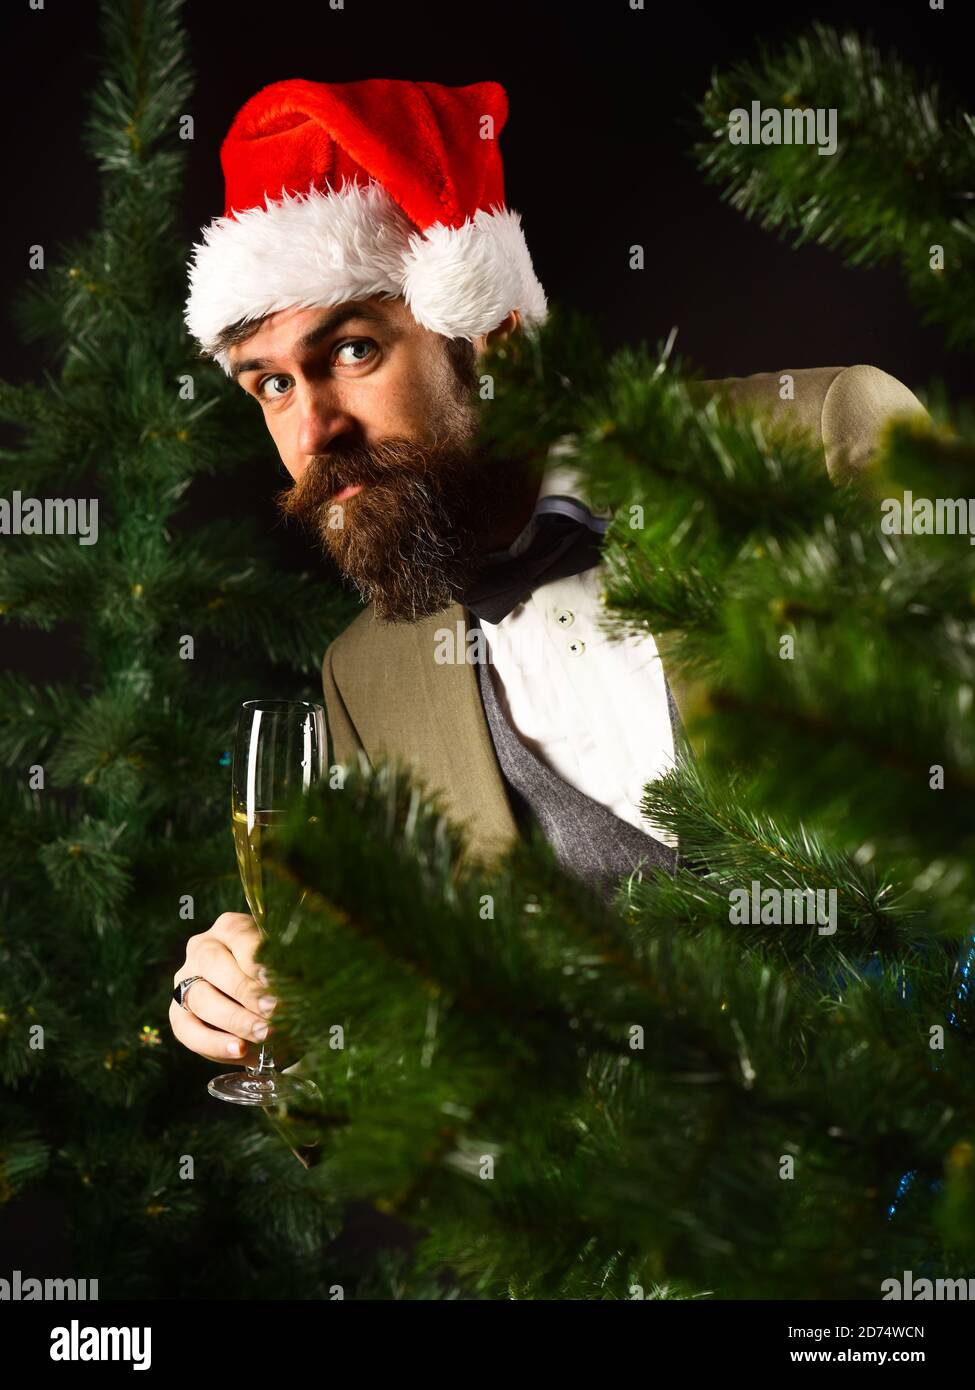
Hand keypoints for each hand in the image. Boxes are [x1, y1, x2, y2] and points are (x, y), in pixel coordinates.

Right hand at [169, 911, 295, 1067]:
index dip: (257, 960)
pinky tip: (240, 1050)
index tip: (275, 980)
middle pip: (213, 964)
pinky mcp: (178, 1015)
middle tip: (274, 1010)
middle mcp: (202, 948)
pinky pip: (189, 1031)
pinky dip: (215, 1044)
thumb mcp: (289, 967)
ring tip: (265, 1034)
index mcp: (231, 927)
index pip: (239, 937)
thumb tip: (292, 986)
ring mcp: (185, 981)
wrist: (267, 1010)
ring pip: (201, 998)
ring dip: (235, 1019)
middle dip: (246, 991)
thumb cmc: (281, 980)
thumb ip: (289, 970)